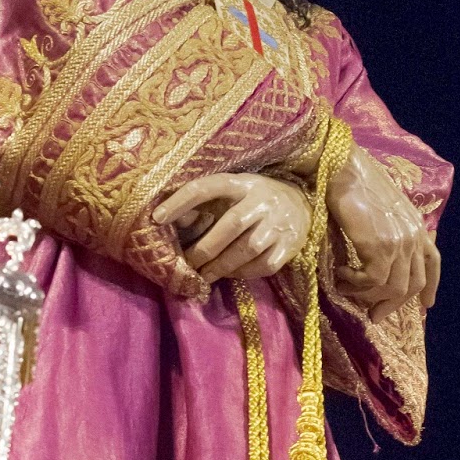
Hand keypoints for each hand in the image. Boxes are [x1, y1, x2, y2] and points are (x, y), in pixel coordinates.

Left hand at [153, 173, 311, 283]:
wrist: (303, 204)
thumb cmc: (255, 199)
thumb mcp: (233, 192)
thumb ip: (204, 204)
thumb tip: (166, 220)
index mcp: (242, 183)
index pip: (207, 187)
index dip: (181, 202)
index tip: (157, 217)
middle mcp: (262, 199)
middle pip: (230, 225)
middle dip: (205, 249)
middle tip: (187, 264)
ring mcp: (279, 222)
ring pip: (248, 248)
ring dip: (223, 266)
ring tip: (205, 276)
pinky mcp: (291, 244)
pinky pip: (265, 264)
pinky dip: (245, 273)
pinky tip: (232, 275)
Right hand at [326, 145, 439, 323]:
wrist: (342, 167)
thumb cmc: (355, 182)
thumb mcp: (381, 208)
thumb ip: (389, 229)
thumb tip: (376, 254)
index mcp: (416, 225)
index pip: (432, 261)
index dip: (431, 286)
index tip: (426, 306)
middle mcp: (413, 236)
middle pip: (413, 283)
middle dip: (393, 304)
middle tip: (373, 315)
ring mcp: (398, 242)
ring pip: (393, 288)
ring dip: (367, 295)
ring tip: (347, 289)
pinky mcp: (379, 247)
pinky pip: (371, 280)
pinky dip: (354, 283)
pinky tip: (340, 275)